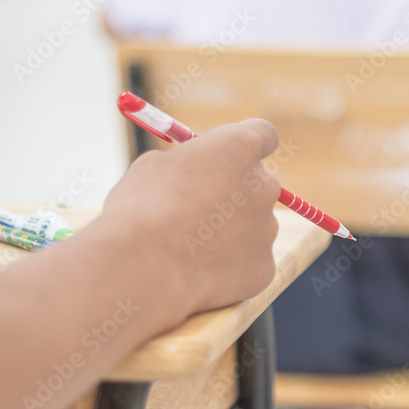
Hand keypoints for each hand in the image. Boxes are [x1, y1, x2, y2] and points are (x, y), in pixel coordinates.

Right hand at [103, 119, 281, 314]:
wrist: (146, 267)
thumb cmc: (141, 209)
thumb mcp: (154, 168)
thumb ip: (186, 164)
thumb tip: (191, 170)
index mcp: (240, 148)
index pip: (262, 136)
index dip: (244, 148)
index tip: (229, 158)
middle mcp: (264, 185)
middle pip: (258, 185)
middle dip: (235, 195)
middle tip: (202, 211)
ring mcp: (268, 229)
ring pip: (253, 227)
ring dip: (230, 234)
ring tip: (189, 249)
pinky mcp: (264, 266)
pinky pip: (248, 262)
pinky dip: (228, 267)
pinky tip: (197, 272)